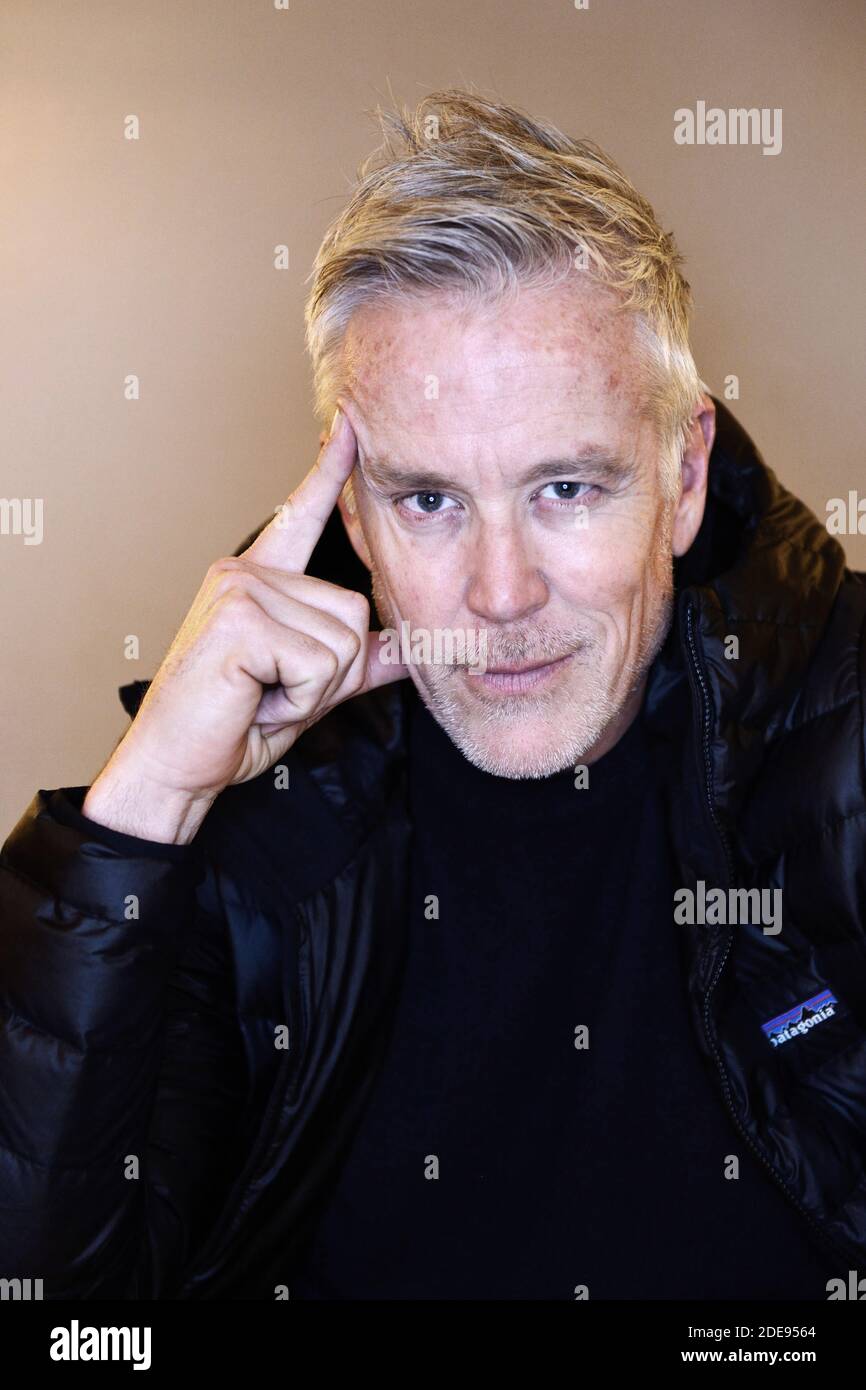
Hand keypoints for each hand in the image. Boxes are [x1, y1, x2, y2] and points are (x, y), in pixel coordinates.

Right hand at [83, 408, 407, 841]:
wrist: (176, 767)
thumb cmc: (232, 725)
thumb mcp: (308, 689)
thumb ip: (356, 663)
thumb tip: (408, 649)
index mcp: (259, 580)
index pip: (302, 515)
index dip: (330, 471)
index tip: (351, 423)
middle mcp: (246, 572)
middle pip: (354, 611)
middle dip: (329, 672)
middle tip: (273, 691)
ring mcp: (240, 589)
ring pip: (343, 640)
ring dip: (313, 689)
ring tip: (260, 695)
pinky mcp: (240, 619)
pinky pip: (319, 662)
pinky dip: (298, 699)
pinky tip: (252, 699)